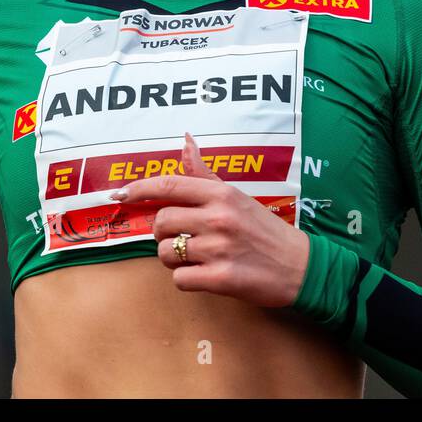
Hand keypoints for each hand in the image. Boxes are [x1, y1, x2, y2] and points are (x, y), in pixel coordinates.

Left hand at [108, 131, 309, 306]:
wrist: (300, 267)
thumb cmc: (266, 230)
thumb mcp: (238, 196)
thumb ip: (206, 175)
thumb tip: (186, 141)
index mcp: (222, 194)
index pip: (169, 185)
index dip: (138, 189)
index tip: (120, 195)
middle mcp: (218, 217)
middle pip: (161, 221)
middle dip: (164, 232)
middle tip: (182, 236)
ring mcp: (218, 248)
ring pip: (166, 252)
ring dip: (174, 258)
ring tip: (196, 256)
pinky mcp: (220, 278)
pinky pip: (179, 279)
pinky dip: (186, 279)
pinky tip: (205, 274)